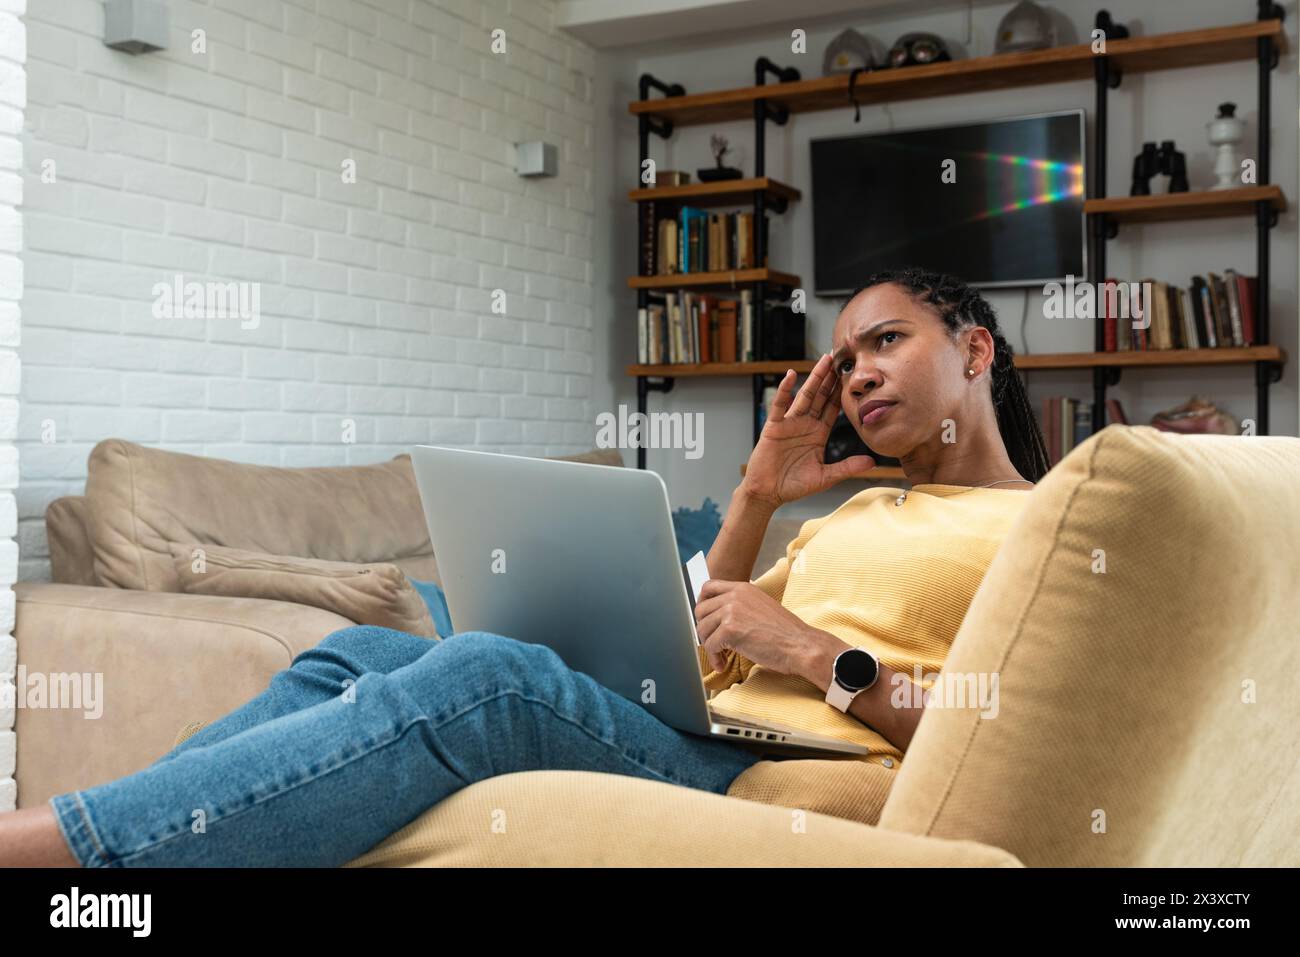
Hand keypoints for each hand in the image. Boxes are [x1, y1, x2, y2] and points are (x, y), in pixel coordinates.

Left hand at [694, 578, 831, 679]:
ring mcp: (732, 611)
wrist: (801, 645)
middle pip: (701, 610)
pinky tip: (723, 664)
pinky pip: (710, 645)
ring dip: (709, 646)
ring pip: (702, 628)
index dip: (702, 604)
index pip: (708, 587)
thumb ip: (740, 607)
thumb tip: (719, 618)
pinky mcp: (731, 629)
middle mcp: (735, 595)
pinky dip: (715, 658)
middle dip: (704, 630)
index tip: (705, 619)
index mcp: (743, 588)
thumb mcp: (760, 607)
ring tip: (721, 657)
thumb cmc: (786, 633)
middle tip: (714, 643)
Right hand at [739, 353, 876, 508]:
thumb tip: (872, 462)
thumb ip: (847, 467)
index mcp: (818, 434)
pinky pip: (780, 405)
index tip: (852, 377)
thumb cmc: (794, 485)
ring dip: (814, 378)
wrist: (768, 493)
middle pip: (821, 396)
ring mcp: (790, 424)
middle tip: (841, 358)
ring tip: (824, 360)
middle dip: (830, 378)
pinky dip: (785, 390)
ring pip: (805, 396)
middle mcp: (805, 425)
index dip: (842, 393)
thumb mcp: (826, 477)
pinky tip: (790, 376)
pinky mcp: (774, 427)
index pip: (833, 408)